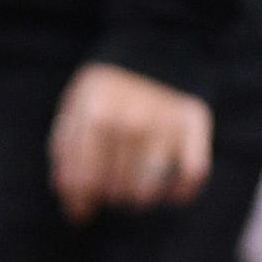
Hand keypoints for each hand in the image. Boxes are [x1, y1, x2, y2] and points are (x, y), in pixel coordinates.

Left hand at [48, 61, 213, 222]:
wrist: (155, 52)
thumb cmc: (108, 92)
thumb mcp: (76, 110)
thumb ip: (67, 155)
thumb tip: (74, 210)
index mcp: (95, 114)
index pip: (85, 182)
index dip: (81, 201)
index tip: (82, 207)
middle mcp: (131, 120)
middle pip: (115, 191)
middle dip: (108, 196)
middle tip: (110, 184)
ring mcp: (165, 124)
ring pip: (148, 193)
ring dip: (138, 199)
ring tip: (133, 185)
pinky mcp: (194, 127)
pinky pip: (189, 180)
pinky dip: (177, 193)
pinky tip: (166, 188)